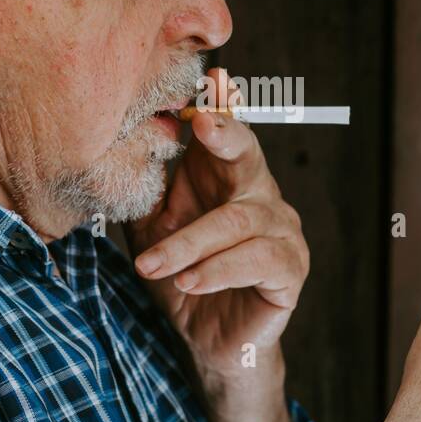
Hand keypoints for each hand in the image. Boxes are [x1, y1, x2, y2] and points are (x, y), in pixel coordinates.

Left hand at [125, 68, 308, 386]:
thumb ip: (149, 188)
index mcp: (227, 177)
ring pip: (238, 221)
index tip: (212, 79)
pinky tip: (188, 283)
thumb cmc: (183, 278)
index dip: (220, 106)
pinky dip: (216, 270)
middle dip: (225, 134)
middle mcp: (261, 195)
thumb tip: (130, 139)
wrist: (207, 341)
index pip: (226, 132)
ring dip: (188, 244)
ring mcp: (282, 231)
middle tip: (201, 123)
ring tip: (151, 266)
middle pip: (248, 155)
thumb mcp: (154, 229)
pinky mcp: (290, 270)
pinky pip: (256, 260)